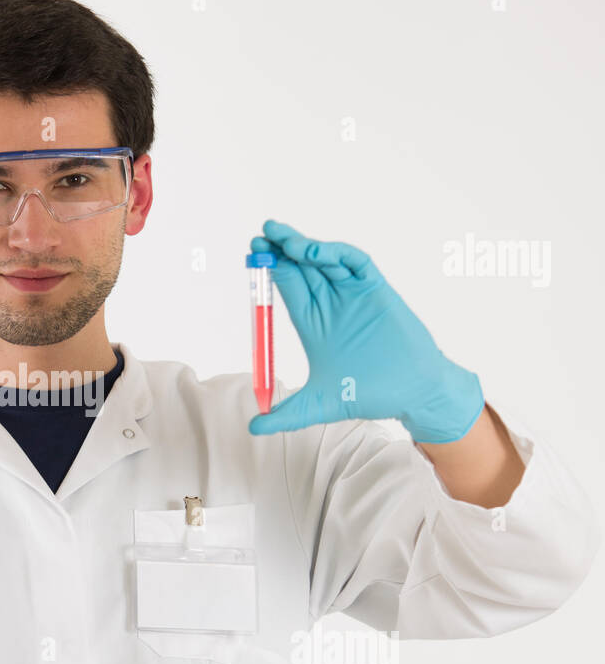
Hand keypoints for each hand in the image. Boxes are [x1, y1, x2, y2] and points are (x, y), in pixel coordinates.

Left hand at [247, 219, 483, 442]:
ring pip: (324, 260)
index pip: (286, 289)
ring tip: (280, 238)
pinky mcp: (376, 289)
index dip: (269, 271)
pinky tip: (313, 251)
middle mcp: (331, 304)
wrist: (412, 393)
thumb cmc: (369, 395)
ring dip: (303, 246)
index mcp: (313, 324)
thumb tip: (253, 427)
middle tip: (260, 236)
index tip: (251, 255)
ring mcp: (353, 294)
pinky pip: (355, 262)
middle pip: (301, 268)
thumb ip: (285, 415)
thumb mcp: (317, 406)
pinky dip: (335, 253)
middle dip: (280, 250)